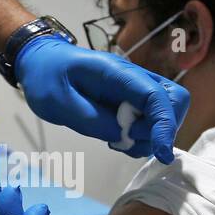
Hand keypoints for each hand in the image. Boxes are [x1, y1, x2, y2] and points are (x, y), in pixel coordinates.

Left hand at [14, 34, 190, 163]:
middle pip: (174, 99)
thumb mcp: (57, 102)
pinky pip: (149, 119)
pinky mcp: (129, 101)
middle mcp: (132, 78)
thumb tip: (122, 136)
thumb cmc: (45, 76)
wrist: (40, 62)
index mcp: (116, 72)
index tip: (161, 152)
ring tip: (118, 141)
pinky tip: (117, 138)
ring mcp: (133, 89)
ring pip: (165, 111)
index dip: (164, 124)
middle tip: (129, 140)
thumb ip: (91, 120)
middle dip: (163, 128)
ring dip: (150, 135)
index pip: (156, 95)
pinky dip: (141, 136)